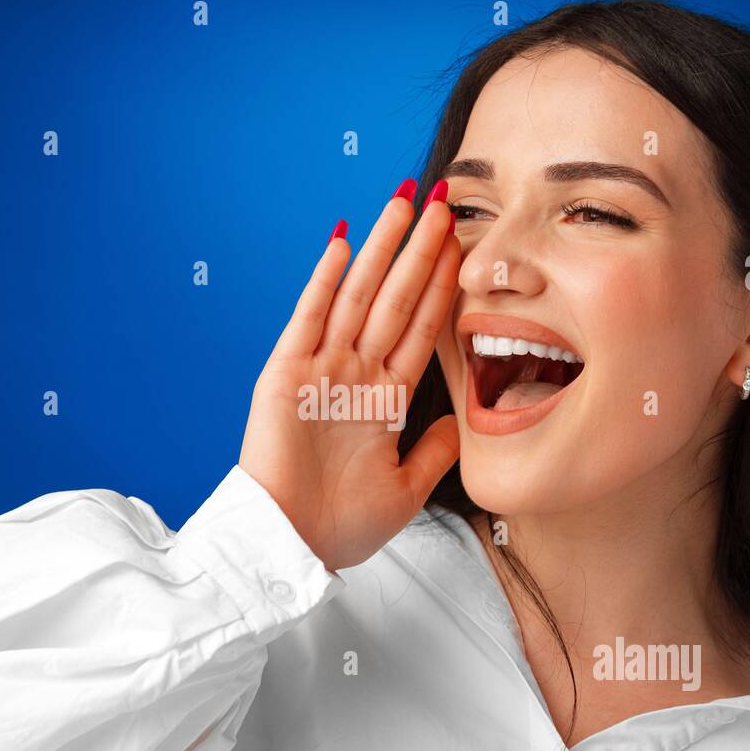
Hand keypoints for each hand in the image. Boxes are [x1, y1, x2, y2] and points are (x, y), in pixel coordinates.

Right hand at [239, 179, 461, 571]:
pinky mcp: (286, 374)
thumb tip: (461, 418)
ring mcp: (320, 370)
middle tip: (445, 203)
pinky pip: (309, 317)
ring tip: (405, 204)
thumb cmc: (340, 526)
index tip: (463, 247)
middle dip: (420, 252)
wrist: (290, 547)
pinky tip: (343, 243)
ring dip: (381, 250)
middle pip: (395, 300)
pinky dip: (325, 280)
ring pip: (358, 296)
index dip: (442, 286)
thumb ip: (433, 450)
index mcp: (384, 399)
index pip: (421, 328)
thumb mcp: (406, 489)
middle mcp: (355, 375)